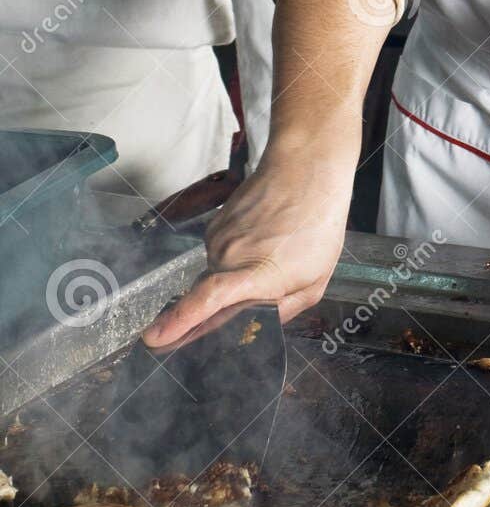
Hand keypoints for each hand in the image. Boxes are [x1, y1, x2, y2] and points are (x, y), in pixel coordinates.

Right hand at [142, 148, 351, 346]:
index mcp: (255, 274)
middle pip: (210, 298)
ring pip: (217, 274)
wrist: (304, 169)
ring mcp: (218, 239)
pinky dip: (237, 254)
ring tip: (274, 252)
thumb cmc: (317, 223)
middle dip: (227, 306)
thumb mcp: (314, 280)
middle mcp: (229, 257)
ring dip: (238, 274)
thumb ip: (283, 309)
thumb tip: (259, 325)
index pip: (208, 300)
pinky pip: (219, 253)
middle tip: (263, 287)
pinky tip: (263, 240)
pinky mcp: (214, 226)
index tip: (154, 337)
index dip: (179, 321)